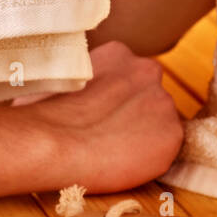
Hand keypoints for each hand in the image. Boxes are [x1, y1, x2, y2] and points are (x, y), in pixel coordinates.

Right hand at [17, 41, 185, 192]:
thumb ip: (87, 81)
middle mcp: (149, 71)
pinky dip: (150, 159)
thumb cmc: (43, 115)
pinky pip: (166, 149)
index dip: (117, 103)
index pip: (130, 79)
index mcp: (121, 54)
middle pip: (149, 98)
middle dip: (134, 116)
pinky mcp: (173, 134)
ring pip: (160, 123)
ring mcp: (164, 102)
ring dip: (143, 137)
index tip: (102, 117)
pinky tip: (123, 162)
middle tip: (109, 136)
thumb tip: (76, 96)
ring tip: (112, 151)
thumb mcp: (66, 78)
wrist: (52, 140)